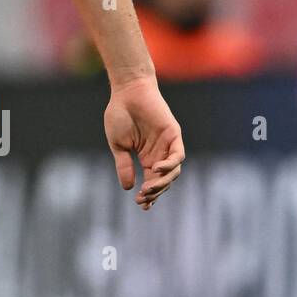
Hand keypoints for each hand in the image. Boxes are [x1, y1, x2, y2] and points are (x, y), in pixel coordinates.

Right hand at [104, 77, 184, 209]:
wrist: (127, 92)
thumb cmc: (119, 114)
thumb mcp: (118, 145)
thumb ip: (124, 165)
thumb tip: (128, 187)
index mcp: (146, 157)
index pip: (152, 181)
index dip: (149, 195)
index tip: (141, 205)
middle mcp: (160, 154)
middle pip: (164, 180)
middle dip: (154, 192)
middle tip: (143, 199)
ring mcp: (168, 145)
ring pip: (173, 172)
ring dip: (162, 182)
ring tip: (148, 188)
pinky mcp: (174, 135)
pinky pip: (178, 155)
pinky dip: (169, 165)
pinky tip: (155, 168)